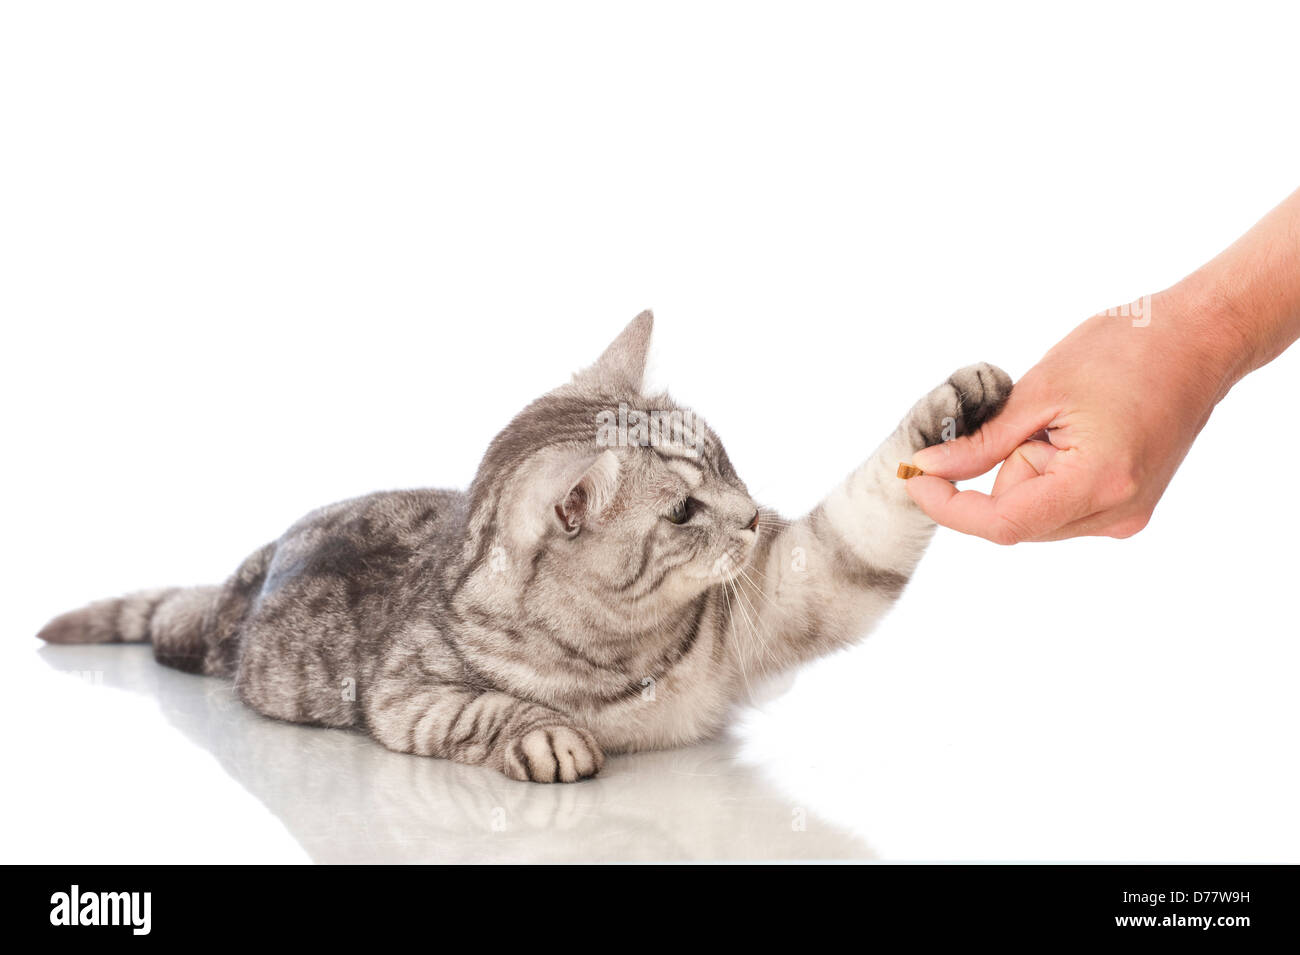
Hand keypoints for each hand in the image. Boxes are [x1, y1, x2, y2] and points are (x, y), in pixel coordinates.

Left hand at [905, 290, 1238, 542]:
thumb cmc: (1128, 349)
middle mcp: (1117, 514)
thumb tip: (930, 470)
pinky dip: (1048, 472)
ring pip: (1035, 512)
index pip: (1004, 524)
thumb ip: (982, 443)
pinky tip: (1075, 434)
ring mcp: (1126, 515)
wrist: (1201, 338)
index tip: (915, 478)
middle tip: (1031, 417)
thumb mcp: (1041, 391)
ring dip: (1027, 470)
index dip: (950, 507)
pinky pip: (1060, 503)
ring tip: (1065, 422)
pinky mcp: (1127, 506)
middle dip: (1002, 471)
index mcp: (1099, 484)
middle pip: (1018, 518)